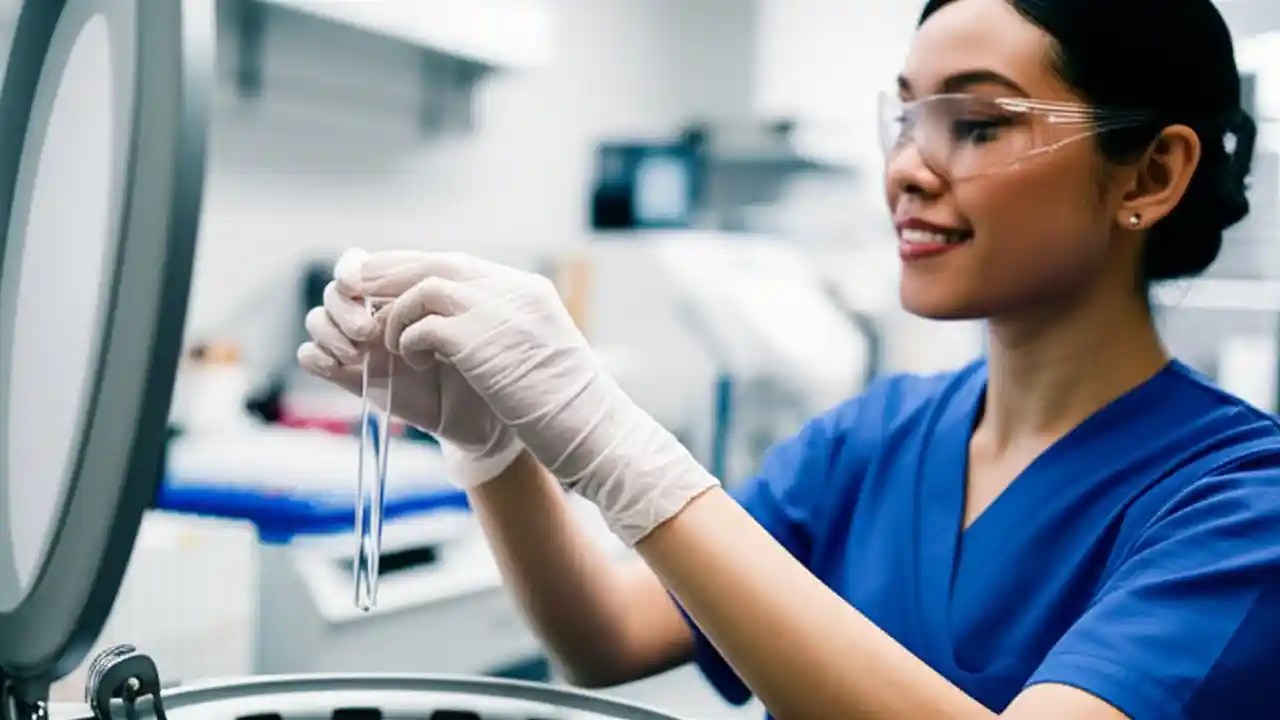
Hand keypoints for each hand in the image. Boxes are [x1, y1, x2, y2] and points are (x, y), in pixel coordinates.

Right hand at [297, 249, 524, 487]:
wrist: (488, 409)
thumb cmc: (482, 353)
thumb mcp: (461, 309)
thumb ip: (426, 282)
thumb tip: (378, 269)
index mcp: (398, 292)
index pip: (357, 267)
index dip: (349, 269)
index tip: (355, 283)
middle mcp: (376, 315)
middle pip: (334, 294)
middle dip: (343, 307)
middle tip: (368, 330)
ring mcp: (362, 346)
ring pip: (318, 321)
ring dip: (329, 331)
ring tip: (358, 351)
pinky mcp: (355, 378)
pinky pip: (312, 358)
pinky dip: (315, 355)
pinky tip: (339, 364)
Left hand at [362, 250, 719, 544]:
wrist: (594, 433)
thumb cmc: (567, 408)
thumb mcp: (537, 352)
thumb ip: (503, 329)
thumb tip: (460, 329)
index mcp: (526, 290)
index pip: (457, 263)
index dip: (414, 268)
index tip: (384, 281)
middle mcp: (511, 290)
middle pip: (434, 263)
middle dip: (389, 274)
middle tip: (356, 287)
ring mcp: (496, 310)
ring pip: (422, 286)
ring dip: (396, 312)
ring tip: (389, 341)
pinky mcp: (478, 339)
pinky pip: (422, 324)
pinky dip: (408, 339)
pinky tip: (412, 362)